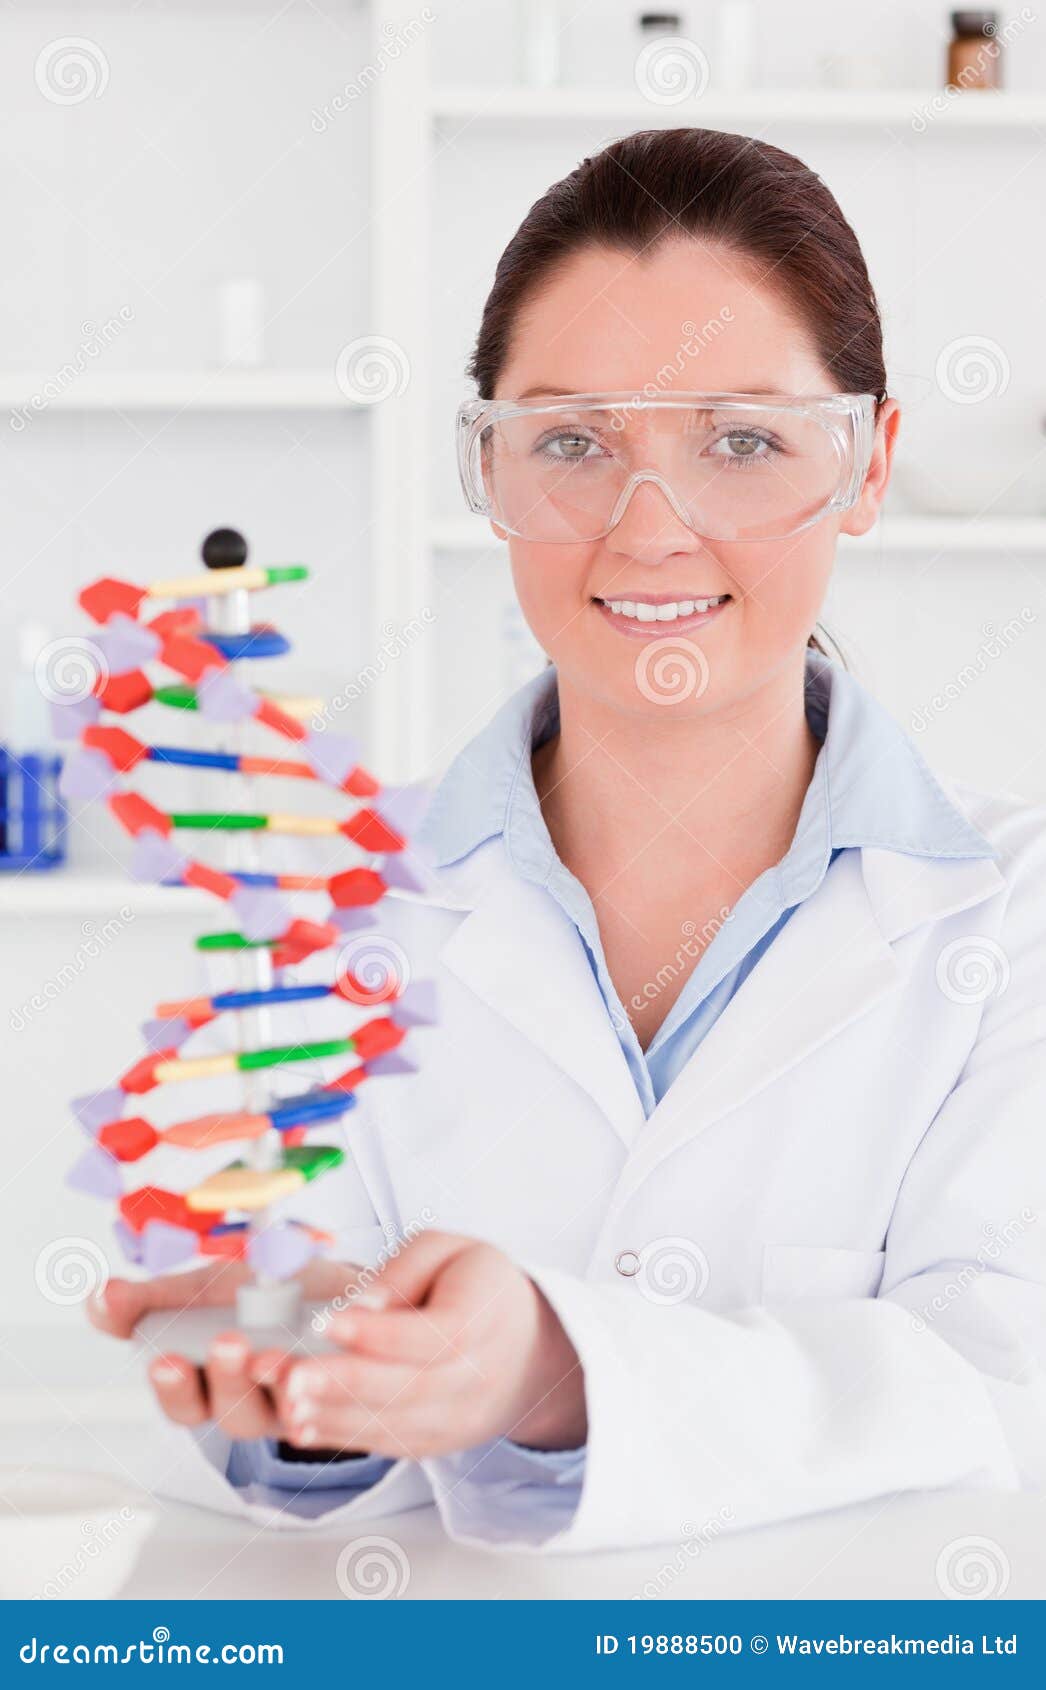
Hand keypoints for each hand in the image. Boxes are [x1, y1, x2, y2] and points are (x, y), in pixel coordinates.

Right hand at [88, 1258, 367, 1443]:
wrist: (333, 1285)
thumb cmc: (259, 1291)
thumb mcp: (203, 1287)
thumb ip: (152, 1299)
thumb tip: (98, 1297)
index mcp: (203, 1380)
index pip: (179, 1399)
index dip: (171, 1384)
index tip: (165, 1359)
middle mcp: (243, 1401)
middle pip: (226, 1412)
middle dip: (225, 1379)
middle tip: (227, 1342)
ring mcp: (289, 1402)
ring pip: (274, 1412)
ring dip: (270, 1383)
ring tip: (271, 1354)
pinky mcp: (331, 1398)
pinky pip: (325, 1403)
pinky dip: (319, 1382)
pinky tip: (316, 1357)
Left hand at [272, 1230, 586, 1459]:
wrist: (526, 1348)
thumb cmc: (479, 1286)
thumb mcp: (449, 1249)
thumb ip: (404, 1268)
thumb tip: (360, 1302)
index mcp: (483, 1319)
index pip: (432, 1334)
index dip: (377, 1332)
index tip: (325, 1322)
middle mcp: (475, 1377)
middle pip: (409, 1387)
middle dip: (344, 1383)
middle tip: (291, 1375)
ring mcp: (457, 1418)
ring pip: (394, 1424)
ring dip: (335, 1416)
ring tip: (286, 1400)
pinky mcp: (436, 1442)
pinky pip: (388, 1444)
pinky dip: (342, 1436)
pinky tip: (303, 1423)